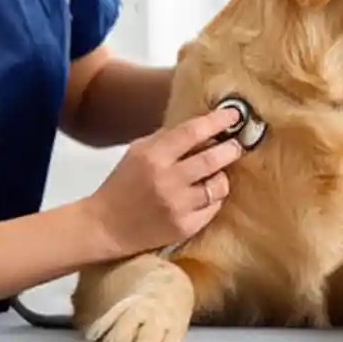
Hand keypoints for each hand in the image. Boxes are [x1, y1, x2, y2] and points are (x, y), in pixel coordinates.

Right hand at [81, 107, 245, 259]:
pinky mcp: (185, 227)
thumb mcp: (137, 151)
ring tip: (215, 173)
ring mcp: (178, 206)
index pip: (192, 132)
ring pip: (219, 185)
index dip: (217, 121)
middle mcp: (167, 180)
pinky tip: (205, 194)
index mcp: (153, 156)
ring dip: (222, 176)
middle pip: (212, 159)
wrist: (106, 226)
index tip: (234, 114)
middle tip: (236, 145)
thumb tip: (202, 127)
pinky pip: (214, 207)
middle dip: (231, 149)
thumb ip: (167, 138)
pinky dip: (214, 198)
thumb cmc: (122, 184)